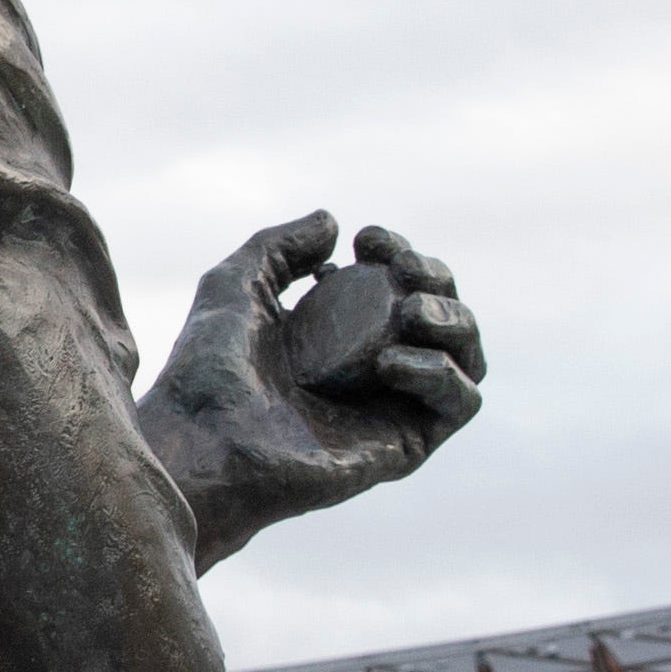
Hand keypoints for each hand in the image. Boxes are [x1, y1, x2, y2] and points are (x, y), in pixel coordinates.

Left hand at [133, 214, 481, 569]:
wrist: (203, 444)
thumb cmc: (209, 372)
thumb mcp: (237, 285)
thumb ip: (280, 246)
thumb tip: (334, 224)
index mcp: (339, 336)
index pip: (400, 285)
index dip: (398, 253)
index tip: (366, 240)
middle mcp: (372, 373)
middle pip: (444, 316)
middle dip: (436, 279)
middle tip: (403, 272)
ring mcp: (392, 410)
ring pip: (466, 358)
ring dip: (454, 321)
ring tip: (410, 312)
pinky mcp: (405, 448)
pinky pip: (459, 403)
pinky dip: (441, 373)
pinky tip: (390, 364)